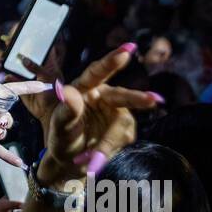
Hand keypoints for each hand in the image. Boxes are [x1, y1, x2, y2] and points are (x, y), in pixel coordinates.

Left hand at [20, 44, 160, 182]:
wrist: (70, 161)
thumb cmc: (61, 139)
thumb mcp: (58, 126)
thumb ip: (65, 110)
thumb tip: (67, 91)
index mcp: (84, 88)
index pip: (96, 72)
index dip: (111, 61)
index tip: (127, 50)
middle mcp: (103, 97)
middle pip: (122, 95)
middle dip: (138, 98)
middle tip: (153, 99)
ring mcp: (116, 113)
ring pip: (122, 125)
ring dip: (108, 143)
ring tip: (92, 158)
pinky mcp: (124, 130)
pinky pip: (123, 139)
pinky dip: (109, 150)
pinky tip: (96, 158)